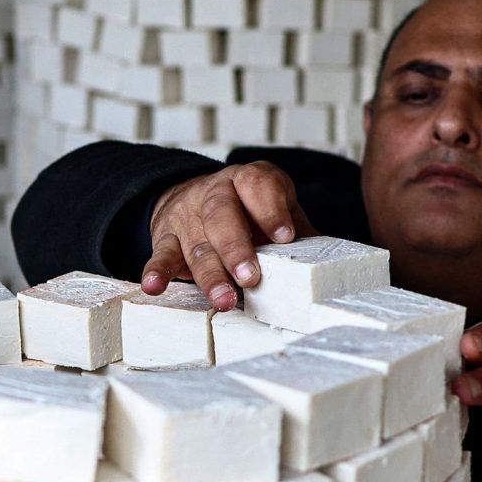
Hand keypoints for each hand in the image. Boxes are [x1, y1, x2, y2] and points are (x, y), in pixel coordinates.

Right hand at [144, 162, 314, 310]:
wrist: (193, 197)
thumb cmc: (246, 209)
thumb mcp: (275, 207)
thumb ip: (295, 229)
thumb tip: (327, 263)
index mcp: (247, 181)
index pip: (258, 185)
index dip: (271, 210)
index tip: (285, 236)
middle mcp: (215, 194)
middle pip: (222, 217)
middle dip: (236, 248)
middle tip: (251, 277)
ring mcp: (188, 217)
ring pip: (197, 245)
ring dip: (210, 275)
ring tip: (224, 299)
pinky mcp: (166, 238)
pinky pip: (160, 254)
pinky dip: (156, 272)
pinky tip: (154, 286)